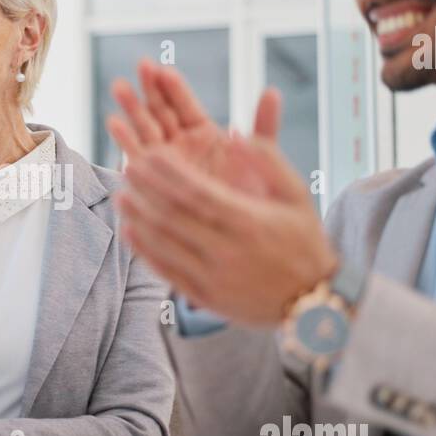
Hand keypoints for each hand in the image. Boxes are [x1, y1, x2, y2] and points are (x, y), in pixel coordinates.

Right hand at [107, 59, 283, 196]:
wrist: (237, 237)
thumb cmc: (250, 198)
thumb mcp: (261, 157)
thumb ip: (263, 123)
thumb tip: (272, 91)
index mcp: (204, 134)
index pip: (185, 104)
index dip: (175, 87)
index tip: (164, 68)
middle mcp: (181, 145)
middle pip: (161, 111)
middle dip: (149, 89)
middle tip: (141, 66)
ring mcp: (164, 162)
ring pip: (145, 129)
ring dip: (132, 108)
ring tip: (120, 86)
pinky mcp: (153, 181)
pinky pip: (136, 158)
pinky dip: (126, 141)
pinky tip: (115, 123)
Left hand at [114, 93, 337, 325]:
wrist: (314, 301)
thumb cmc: (304, 240)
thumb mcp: (296, 194)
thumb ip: (267, 160)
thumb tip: (233, 133)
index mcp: (249, 222)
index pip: (197, 192)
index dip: (167, 173)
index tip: (148, 153)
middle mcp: (228, 251)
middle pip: (173, 216)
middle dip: (146, 190)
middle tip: (127, 168)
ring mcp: (214, 277)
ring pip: (164, 244)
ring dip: (139, 218)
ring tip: (121, 197)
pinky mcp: (205, 297)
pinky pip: (167, 272)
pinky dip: (145, 252)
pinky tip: (131, 232)